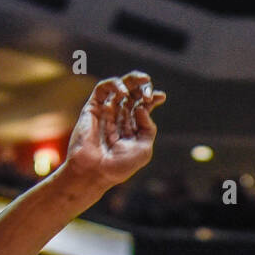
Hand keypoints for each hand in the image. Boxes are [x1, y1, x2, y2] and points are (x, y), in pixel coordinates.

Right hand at [63, 72, 166, 188]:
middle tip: (149, 90)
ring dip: (131, 82)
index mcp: (132, 128)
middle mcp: (119, 118)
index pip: (143, 107)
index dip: (152, 98)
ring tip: (141, 83)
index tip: (161, 97)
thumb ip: (148, 128)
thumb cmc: (119, 166)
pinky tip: (124, 93)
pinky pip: (102, 89)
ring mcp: (106, 112)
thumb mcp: (144, 149)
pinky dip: (114, 85)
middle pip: (132, 95)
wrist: (93, 172)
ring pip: (119, 88)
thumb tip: (142, 107)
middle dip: (143, 88)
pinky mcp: (92, 108)